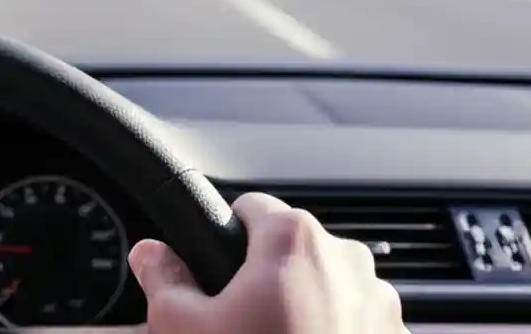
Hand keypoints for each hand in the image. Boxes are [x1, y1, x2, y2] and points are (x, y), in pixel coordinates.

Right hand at [129, 192, 408, 333]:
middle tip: (240, 324)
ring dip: (304, 307)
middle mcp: (347, 258)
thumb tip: (151, 255)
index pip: (250, 207)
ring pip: (327, 287)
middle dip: (265, 279)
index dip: (225, 239)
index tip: (217, 273)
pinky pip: (356, 322)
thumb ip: (164, 280)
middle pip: (290, 250)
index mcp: (294, 239)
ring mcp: (379, 302)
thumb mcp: (184, 329)